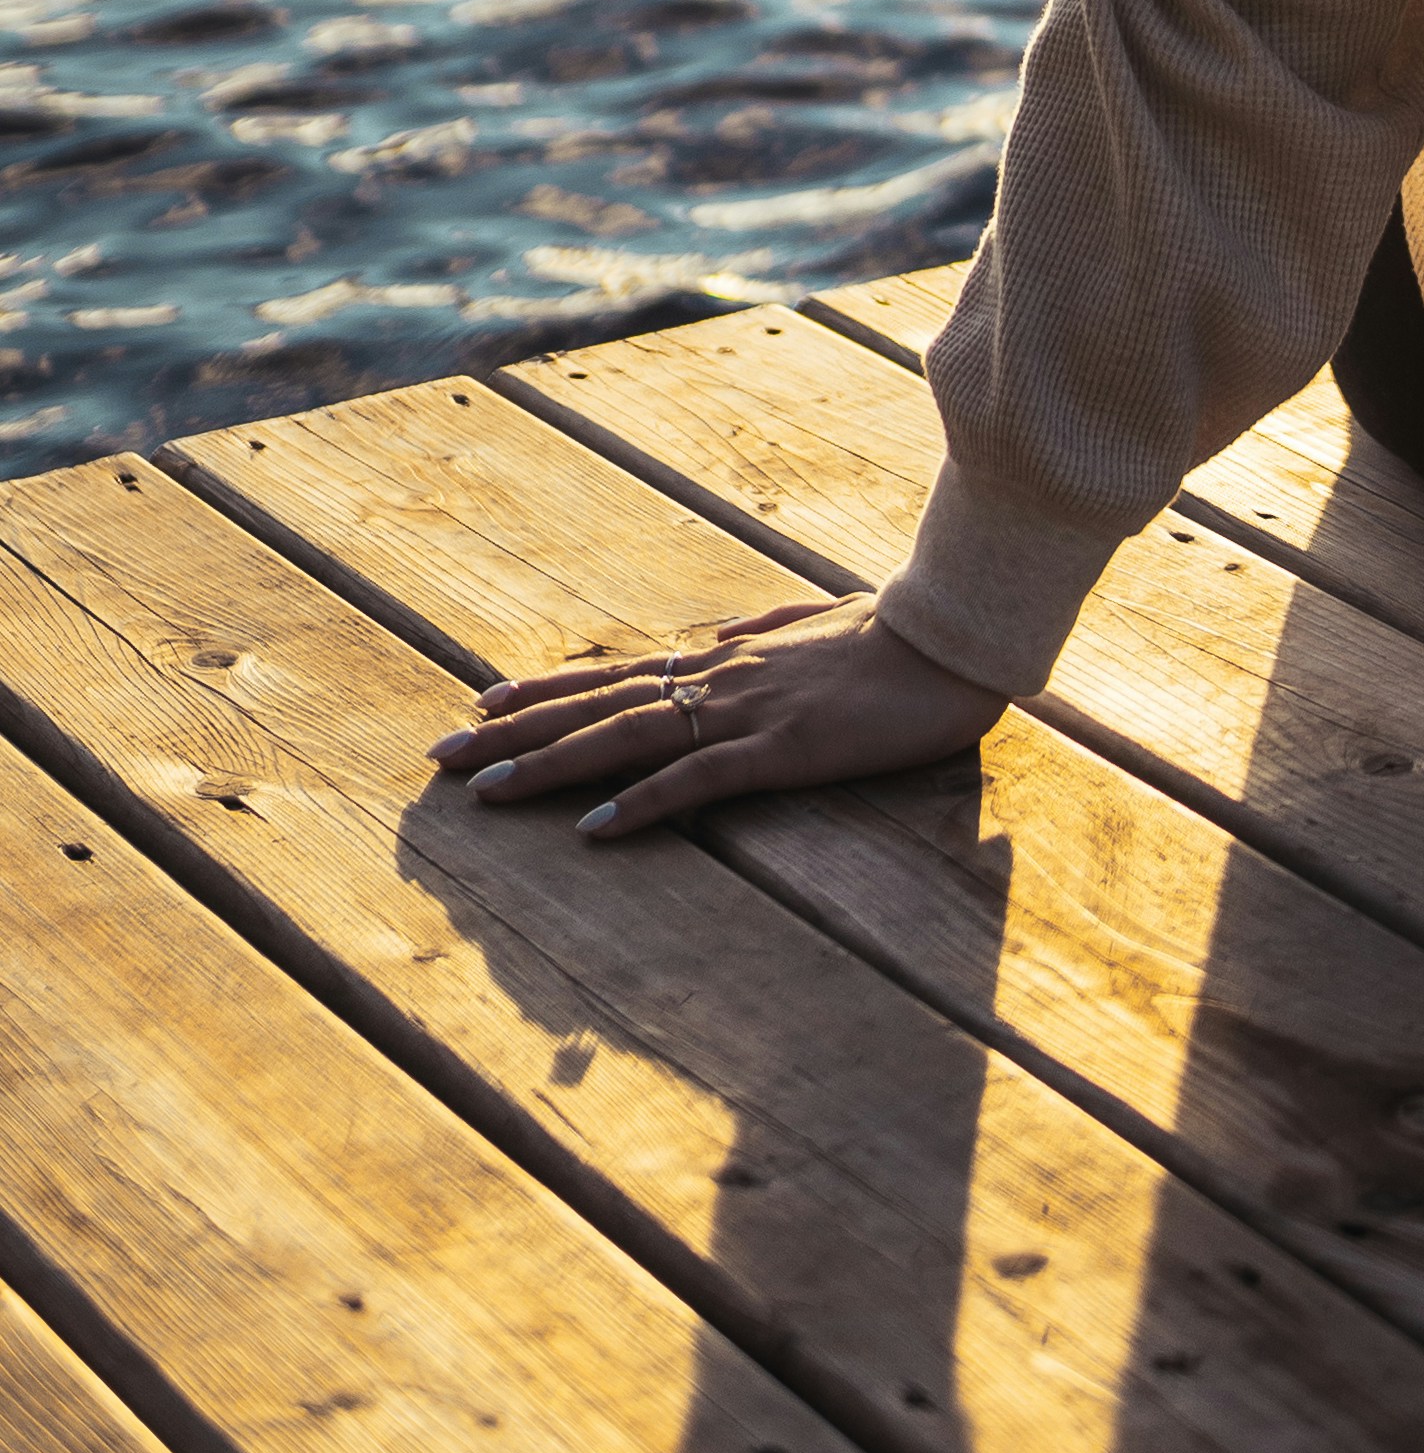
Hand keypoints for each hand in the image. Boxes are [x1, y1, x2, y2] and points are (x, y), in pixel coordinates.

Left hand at [426, 600, 999, 839]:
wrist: (954, 636)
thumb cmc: (896, 635)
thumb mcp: (819, 624)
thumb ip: (764, 629)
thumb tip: (716, 632)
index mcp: (727, 655)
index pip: (616, 674)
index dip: (545, 693)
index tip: (480, 708)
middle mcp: (719, 677)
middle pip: (598, 706)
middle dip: (515, 734)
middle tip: (440, 759)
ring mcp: (746, 713)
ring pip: (626, 739)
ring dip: (551, 766)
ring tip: (485, 792)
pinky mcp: (782, 750)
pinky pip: (696, 781)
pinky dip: (639, 803)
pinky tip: (592, 828)